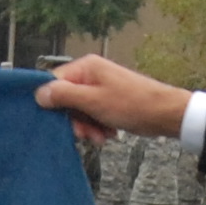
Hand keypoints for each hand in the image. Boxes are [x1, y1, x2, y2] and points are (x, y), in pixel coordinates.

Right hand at [35, 54, 192, 145]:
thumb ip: (64, 96)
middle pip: (67, 99)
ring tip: (101, 136)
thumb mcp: (93, 101)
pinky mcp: (109, 100)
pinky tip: (108, 134)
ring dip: (87, 127)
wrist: (165, 114)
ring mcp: (101, 87)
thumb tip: (39, 93)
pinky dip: (98, 126)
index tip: (57, 120)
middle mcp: (92, 74)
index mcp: (86, 67)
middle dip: (75, 120)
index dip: (53, 103)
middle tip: (84, 134)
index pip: (55, 82)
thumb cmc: (133, 104)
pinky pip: (94, 114)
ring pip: (81, 110)